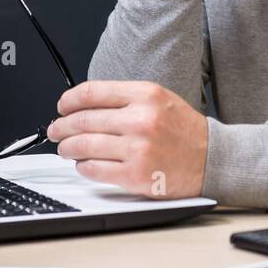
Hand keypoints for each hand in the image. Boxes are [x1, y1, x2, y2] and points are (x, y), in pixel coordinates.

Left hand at [47, 81, 207, 198]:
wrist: (212, 159)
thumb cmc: (184, 131)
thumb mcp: (159, 100)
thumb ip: (124, 99)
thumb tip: (84, 106)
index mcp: (145, 95)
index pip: (92, 92)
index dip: (69, 100)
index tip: (62, 106)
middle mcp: (140, 120)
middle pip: (83, 120)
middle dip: (61, 126)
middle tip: (56, 130)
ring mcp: (137, 148)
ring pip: (84, 146)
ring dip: (67, 147)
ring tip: (65, 148)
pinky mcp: (135, 174)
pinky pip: (94, 169)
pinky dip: (83, 166)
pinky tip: (83, 164)